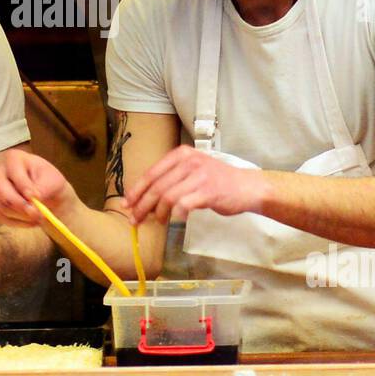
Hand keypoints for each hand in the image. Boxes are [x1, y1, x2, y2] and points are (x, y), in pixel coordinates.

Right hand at [0, 148, 79, 227]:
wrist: (48, 194)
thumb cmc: (50, 182)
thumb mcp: (52, 181)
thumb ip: (42, 190)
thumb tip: (32, 203)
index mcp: (14, 159)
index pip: (14, 173)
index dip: (24, 186)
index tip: (36, 197)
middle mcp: (0, 173)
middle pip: (1, 191)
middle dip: (20, 205)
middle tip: (37, 214)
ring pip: (1, 207)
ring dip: (21, 216)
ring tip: (38, 218)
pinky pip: (0, 217)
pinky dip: (17, 223)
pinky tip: (30, 222)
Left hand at [125, 146, 262, 225]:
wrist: (247, 187)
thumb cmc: (217, 182)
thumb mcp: (192, 171)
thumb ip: (171, 179)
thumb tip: (143, 198)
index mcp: (181, 154)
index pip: (151, 173)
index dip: (136, 190)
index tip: (127, 203)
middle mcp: (189, 161)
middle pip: (156, 186)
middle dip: (142, 205)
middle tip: (135, 219)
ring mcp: (199, 175)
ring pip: (167, 196)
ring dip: (158, 212)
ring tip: (157, 221)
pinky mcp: (208, 191)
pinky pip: (184, 205)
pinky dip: (176, 214)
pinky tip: (175, 220)